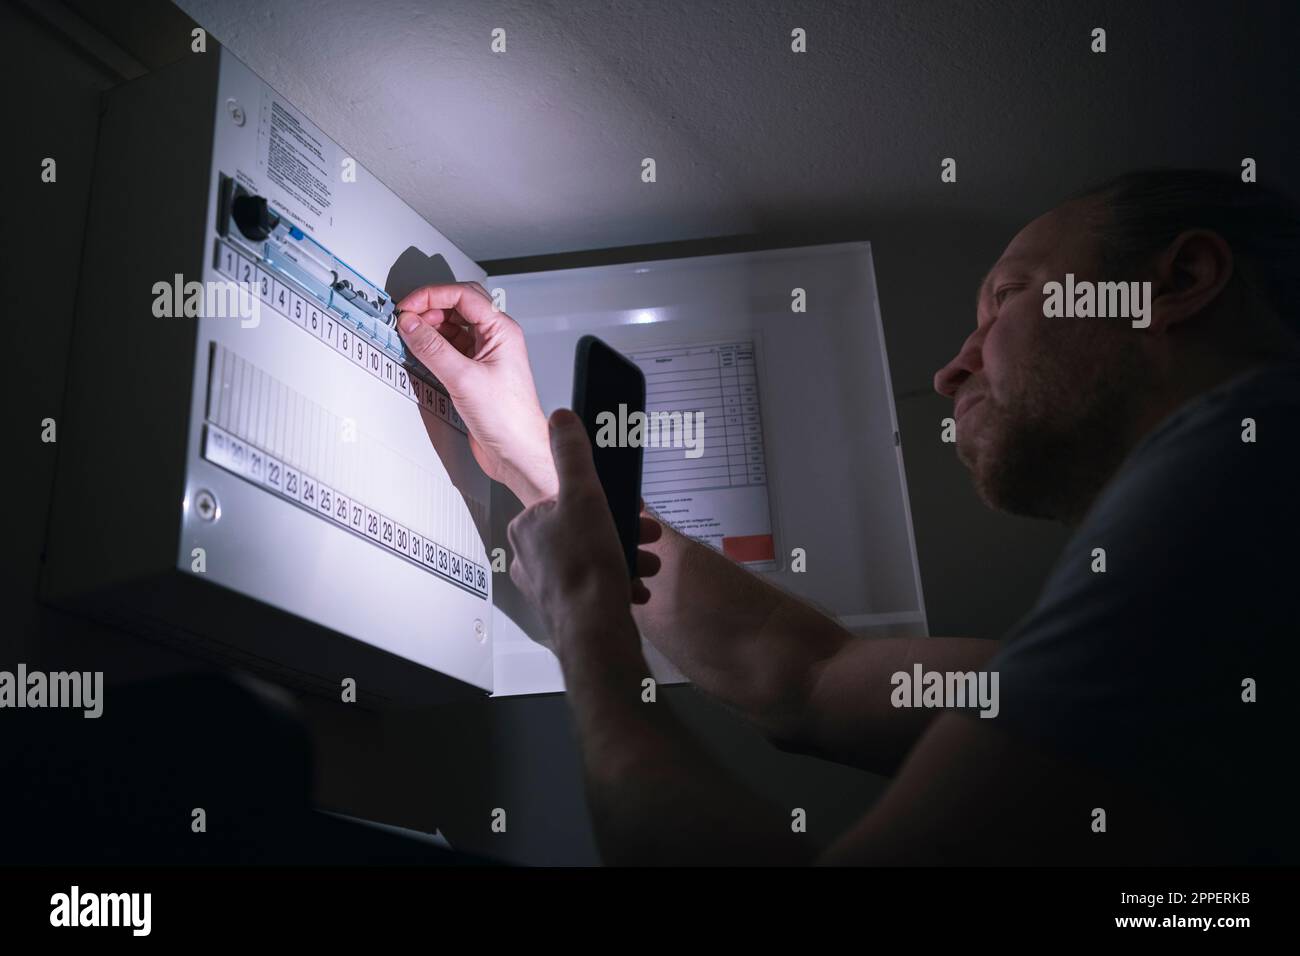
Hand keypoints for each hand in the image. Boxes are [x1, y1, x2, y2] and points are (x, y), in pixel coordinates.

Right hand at [396, 282, 557, 504]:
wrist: (517, 453)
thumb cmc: (509, 420)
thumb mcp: (464, 378)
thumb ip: (433, 349)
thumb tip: (410, 324)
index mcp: (502, 331)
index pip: (463, 296)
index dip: (432, 295)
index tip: (408, 306)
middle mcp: (494, 340)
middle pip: (457, 307)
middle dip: (430, 308)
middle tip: (406, 318)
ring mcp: (484, 356)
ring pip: (452, 327)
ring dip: (429, 327)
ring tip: (409, 334)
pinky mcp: (473, 374)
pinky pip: (449, 349)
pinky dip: (432, 347)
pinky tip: (419, 352)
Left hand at [508, 410, 662, 647]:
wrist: (595, 632)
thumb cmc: (585, 569)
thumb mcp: (584, 495)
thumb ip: (572, 454)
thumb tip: (561, 420)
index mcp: (527, 528)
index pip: (567, 501)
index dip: (601, 502)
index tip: (624, 507)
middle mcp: (529, 558)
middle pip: (583, 531)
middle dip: (619, 532)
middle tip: (643, 535)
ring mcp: (547, 587)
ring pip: (592, 560)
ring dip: (624, 558)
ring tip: (645, 563)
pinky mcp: (565, 611)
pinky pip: (596, 589)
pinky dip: (619, 585)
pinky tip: (635, 586)